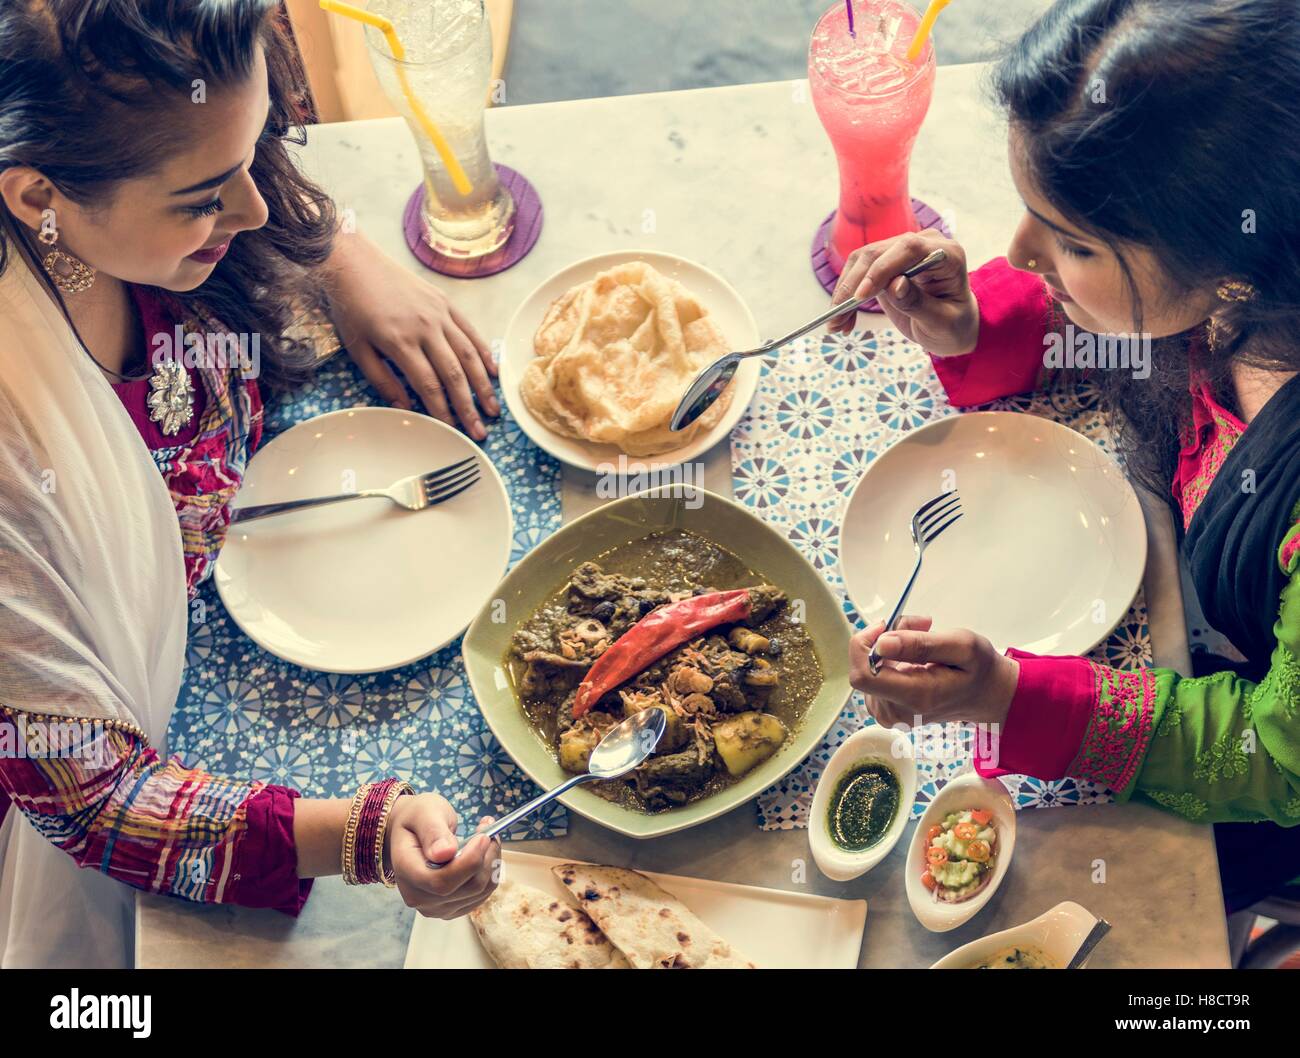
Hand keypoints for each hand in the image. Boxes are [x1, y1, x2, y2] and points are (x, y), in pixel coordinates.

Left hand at [323, 234, 499, 440]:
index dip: (442, 410)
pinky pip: (470, 331)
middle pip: (454, 374)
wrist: (354, 263)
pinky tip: (492, 373)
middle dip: (469, 406)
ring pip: (468, 355)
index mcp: (400, 342)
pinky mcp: (445, 303)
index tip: (452, 429)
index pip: (428, 385)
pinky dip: (484, 353)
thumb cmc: (352, 308)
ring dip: (483, 385)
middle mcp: (425, 328)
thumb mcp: (357, 349)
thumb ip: (382, 380)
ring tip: (493, 408)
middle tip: (481, 431)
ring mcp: (438, 314)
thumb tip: (405, 407)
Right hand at [385, 792, 499, 918]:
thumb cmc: (417, 819)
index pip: (441, 882)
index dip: (469, 862)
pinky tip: (484, 853)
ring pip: (479, 891)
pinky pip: (482, 895)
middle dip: (485, 857)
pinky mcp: (452, 908)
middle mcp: (418, 897)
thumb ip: (433, 832)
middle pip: (466, 888)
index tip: (483, 836)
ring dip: (491, 862)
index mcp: (406, 871)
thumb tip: (445, 853)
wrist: (412, 831)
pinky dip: (490, 872)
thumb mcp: (423, 813)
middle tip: (490, 830)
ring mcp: (435, 907)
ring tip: (488, 837)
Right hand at [828, 231, 979, 356]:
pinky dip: (846, 296)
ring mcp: (901, 252)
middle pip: (878, 253)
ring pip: (862, 261)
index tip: (861, 297)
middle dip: (853, 286)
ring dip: (844, 292)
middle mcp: (922, 245)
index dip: (881, 269)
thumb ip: (919, 303)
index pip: (909, 248)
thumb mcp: (942, 322)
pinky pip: (858, 273)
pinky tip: (843, 318)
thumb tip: (894, 285)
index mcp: (946, 254)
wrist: (952, 327)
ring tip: (836, 323)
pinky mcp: (885, 264)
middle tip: (837, 319)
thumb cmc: (954, 326)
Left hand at [848, 616, 1018, 728]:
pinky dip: (888, 662)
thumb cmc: (979, 668)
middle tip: (917, 629)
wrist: (986, 695)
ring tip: (922, 645)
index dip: (865, 644)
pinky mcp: (886, 710)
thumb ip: (919, 644)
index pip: (863, 674)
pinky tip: (912, 659)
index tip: (886, 626)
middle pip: (864, 668)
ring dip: (888, 650)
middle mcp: (897, 711)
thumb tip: (881, 643)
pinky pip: (873, 677)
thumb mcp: (961, 645)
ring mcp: (890, 714)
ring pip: (868, 670)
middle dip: (883, 641)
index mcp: (916, 696)